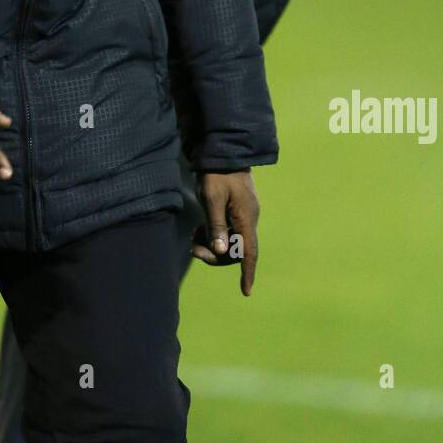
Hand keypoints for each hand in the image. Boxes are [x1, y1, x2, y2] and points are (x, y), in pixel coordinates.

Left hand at [192, 170, 259, 294]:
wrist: (224, 151)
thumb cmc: (216, 174)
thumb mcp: (212, 198)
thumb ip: (216, 225)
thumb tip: (220, 251)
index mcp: (245, 218)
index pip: (249, 252)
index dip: (247, 273)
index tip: (246, 291)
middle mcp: (249, 219)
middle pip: (237, 250)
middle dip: (216, 255)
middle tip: (193, 248)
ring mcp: (245, 214)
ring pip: (231, 241)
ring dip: (213, 244)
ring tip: (195, 235)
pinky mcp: (238, 209)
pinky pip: (229, 230)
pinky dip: (215, 234)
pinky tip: (201, 227)